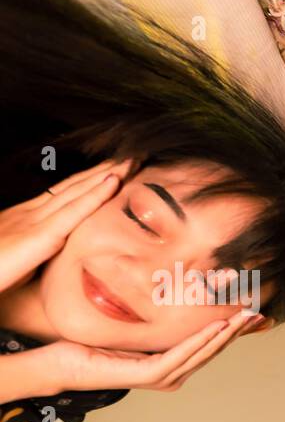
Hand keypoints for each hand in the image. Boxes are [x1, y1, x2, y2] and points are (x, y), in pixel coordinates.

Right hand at [0, 159, 131, 293]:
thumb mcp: (13, 264)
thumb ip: (33, 257)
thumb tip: (51, 259)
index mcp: (25, 221)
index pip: (65, 197)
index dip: (91, 182)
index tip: (117, 171)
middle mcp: (29, 215)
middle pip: (74, 188)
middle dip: (104, 171)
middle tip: (133, 157)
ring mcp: (32, 222)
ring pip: (78, 192)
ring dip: (107, 174)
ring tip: (133, 160)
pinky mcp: (37, 237)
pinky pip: (72, 212)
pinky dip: (95, 195)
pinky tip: (114, 182)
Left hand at [43, 313, 262, 392]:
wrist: (61, 364)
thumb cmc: (89, 348)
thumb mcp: (128, 330)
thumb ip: (150, 321)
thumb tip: (163, 296)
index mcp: (170, 364)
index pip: (208, 344)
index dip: (231, 329)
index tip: (252, 312)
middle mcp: (171, 374)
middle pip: (213, 349)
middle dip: (238, 331)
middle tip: (261, 314)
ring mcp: (162, 376)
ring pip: (203, 352)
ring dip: (227, 334)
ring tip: (246, 317)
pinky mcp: (149, 375)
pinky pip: (181, 355)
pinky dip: (201, 341)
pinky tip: (216, 327)